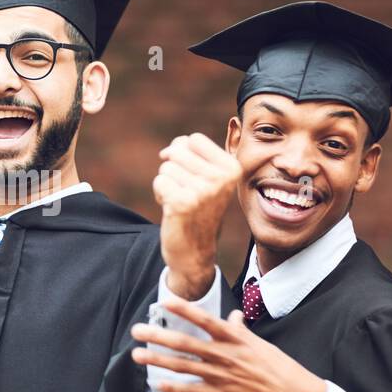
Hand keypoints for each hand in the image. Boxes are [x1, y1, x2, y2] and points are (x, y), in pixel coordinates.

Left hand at [130, 297, 326, 391]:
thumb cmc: (280, 367)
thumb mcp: (260, 343)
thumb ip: (241, 330)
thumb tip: (233, 317)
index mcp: (236, 339)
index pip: (205, 319)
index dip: (184, 310)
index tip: (164, 302)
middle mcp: (225, 355)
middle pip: (185, 343)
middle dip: (158, 336)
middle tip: (137, 330)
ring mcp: (222, 376)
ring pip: (183, 367)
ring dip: (158, 360)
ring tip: (137, 355)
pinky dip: (174, 389)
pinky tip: (157, 385)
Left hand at [155, 133, 240, 299]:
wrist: (195, 251)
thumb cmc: (198, 209)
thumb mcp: (206, 178)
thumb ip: (192, 155)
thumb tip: (168, 150)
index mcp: (232, 168)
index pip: (194, 139)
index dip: (184, 154)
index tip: (193, 176)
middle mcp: (221, 178)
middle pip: (178, 151)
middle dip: (174, 169)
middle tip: (186, 191)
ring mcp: (203, 190)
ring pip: (166, 167)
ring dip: (167, 183)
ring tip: (181, 201)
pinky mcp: (183, 202)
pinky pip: (159, 181)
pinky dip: (160, 194)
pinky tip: (173, 208)